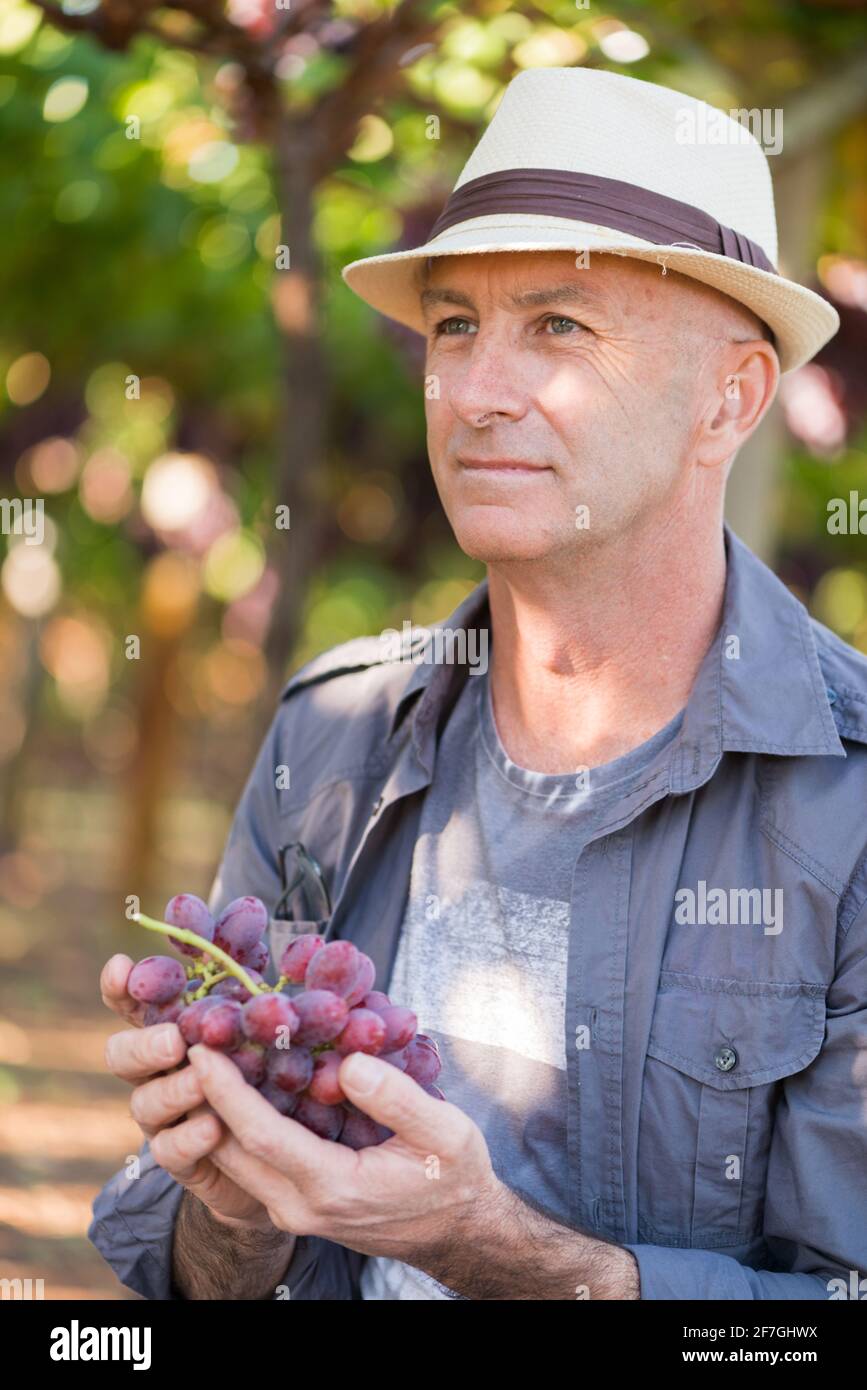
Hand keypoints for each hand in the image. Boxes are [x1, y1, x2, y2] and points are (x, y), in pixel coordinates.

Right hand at [100, 953, 271, 1230]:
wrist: (284, 1141)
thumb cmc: (270, 1059)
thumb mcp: (269, 1011)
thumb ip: (256, 969)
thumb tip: (262, 914)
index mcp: (171, 1027)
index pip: (132, 1002)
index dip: (119, 986)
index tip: (122, 965)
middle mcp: (157, 1071)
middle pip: (121, 1054)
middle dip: (143, 1045)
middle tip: (175, 1041)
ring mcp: (165, 1116)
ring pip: (143, 1103)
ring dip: (173, 1091)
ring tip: (202, 1083)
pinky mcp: (183, 1159)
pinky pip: (169, 1151)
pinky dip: (188, 1138)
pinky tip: (213, 1128)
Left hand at [187, 1044, 507, 1266]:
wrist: (457, 1231)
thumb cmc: (453, 1178)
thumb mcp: (446, 1132)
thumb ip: (398, 1099)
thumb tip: (349, 1062)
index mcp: (334, 1187)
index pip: (261, 1136)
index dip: (226, 1092)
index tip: (200, 1049)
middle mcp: (301, 1206)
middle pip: (230, 1150)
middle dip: (204, 1096)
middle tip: (188, 1038)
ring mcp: (294, 1209)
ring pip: (234, 1159)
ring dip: (214, 1110)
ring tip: (204, 1052)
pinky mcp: (296, 1202)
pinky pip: (251, 1162)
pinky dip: (235, 1123)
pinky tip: (239, 1081)